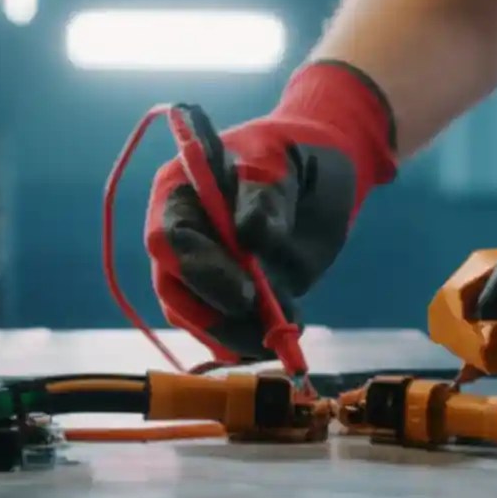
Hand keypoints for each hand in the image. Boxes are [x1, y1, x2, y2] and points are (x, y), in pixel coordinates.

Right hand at [146, 62, 395, 360]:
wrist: (325, 172)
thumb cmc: (296, 155)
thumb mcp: (283, 162)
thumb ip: (265, 196)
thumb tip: (250, 235)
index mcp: (181, 193)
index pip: (170, 240)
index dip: (202, 272)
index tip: (246, 294)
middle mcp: (183, 237)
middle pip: (175, 290)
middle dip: (216, 318)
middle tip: (267, 329)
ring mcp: (205, 270)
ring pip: (198, 318)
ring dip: (237, 336)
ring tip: (286, 336)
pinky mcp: (230, 296)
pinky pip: (226, 330)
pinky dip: (251, 342)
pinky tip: (286, 340)